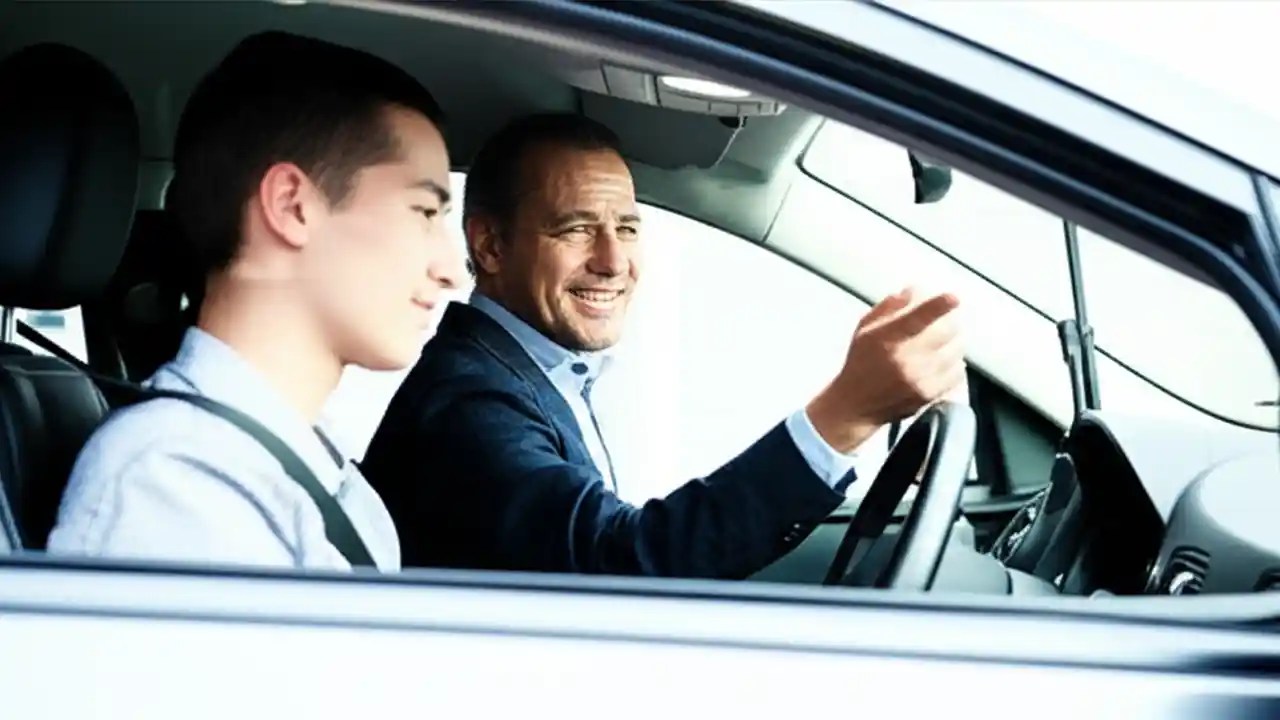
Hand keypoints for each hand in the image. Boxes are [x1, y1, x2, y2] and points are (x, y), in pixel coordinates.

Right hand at [806, 286, 964, 452]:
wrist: (855, 405)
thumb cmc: (861, 362)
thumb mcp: (865, 329)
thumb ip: (889, 307)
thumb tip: (915, 291)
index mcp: (886, 339)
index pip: (918, 317)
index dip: (939, 305)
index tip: (954, 297)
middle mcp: (905, 359)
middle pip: (946, 332)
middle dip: (951, 322)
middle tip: (947, 321)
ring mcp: (920, 379)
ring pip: (956, 351)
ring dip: (954, 342)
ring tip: (943, 342)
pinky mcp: (930, 394)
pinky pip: (957, 371)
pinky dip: (955, 363)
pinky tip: (943, 361)